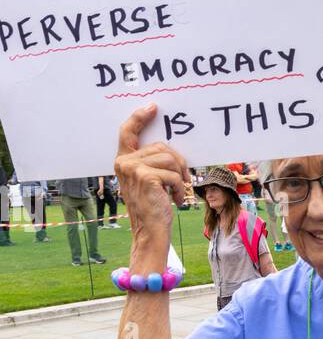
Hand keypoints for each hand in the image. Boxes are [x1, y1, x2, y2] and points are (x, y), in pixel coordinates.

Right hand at [115, 104, 190, 250]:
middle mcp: (124, 163)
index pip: (127, 132)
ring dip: (179, 177)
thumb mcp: (149, 181)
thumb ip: (151, 162)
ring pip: (169, 159)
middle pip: (160, 146)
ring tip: (177, 192)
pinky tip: (176, 200)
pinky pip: (173, 174)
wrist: (150, 231)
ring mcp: (133, 169)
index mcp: (123, 161)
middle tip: (183, 179)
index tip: (153, 107)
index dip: (139, 117)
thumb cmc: (153, 207)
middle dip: (178, 162)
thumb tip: (169, 147)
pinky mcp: (145, 177)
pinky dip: (179, 188)